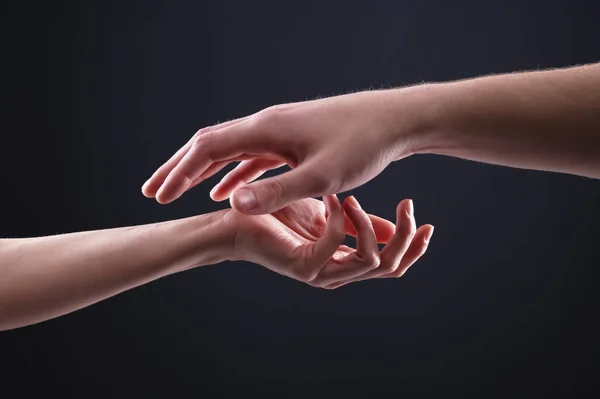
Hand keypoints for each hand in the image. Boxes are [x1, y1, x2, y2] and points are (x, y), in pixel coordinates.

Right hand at [142, 88, 427, 213]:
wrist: (394, 120)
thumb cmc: (362, 145)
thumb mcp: (321, 176)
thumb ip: (276, 191)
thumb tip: (229, 203)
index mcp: (265, 129)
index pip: (207, 148)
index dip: (180, 172)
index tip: (158, 196)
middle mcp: (266, 124)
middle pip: (209, 144)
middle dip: (180, 168)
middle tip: (155, 191)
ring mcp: (278, 130)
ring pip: (229, 150)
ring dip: (203, 171)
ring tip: (180, 190)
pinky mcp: (292, 138)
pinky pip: (252, 156)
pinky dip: (233, 173)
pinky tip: (227, 189)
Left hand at [221, 195, 433, 288]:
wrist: (240, 220)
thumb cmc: (281, 214)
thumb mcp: (333, 214)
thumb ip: (361, 224)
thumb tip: (392, 226)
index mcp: (345, 263)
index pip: (392, 267)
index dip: (413, 248)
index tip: (426, 222)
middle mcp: (336, 274)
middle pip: (389, 267)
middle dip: (404, 237)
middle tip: (406, 205)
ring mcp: (320, 274)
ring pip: (369, 261)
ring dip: (369, 225)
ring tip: (355, 197)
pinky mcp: (302, 265)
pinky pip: (336, 244)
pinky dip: (340, 218)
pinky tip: (333, 197)